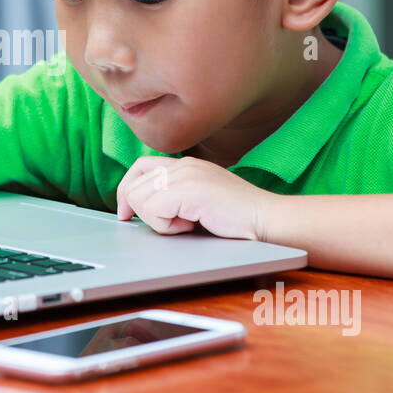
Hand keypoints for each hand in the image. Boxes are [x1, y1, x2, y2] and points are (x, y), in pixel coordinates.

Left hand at [115, 156, 271, 241]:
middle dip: (141, 212)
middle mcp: (183, 165)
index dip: (126, 190)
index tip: (126, 214)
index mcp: (186, 165)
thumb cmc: (238, 217)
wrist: (266, 219)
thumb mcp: (200, 200)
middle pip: (133, 185)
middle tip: (169, 225)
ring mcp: (185, 175)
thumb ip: (176, 197)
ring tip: (185, 224)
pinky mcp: (188, 190)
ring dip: (157, 221)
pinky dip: (166, 227)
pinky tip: (190, 226)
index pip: (139, 167)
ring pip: (139, 199)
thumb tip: (140, 209)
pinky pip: (154, 211)